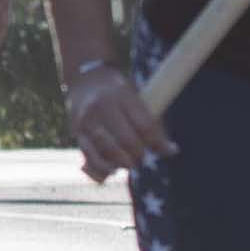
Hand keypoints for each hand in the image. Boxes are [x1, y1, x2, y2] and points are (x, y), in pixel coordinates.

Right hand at [64, 60, 171, 180]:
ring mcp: (87, 121)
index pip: (146, 127)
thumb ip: (151, 124)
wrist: (84, 80)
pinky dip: (102, 169)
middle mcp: (103, 107)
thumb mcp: (135, 98)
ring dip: (123, 163)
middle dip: (140, 155)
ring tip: (128, 162)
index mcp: (122, 96)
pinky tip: (111, 170)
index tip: (165, 150)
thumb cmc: (118, 93)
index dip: (158, 144)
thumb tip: (172, 151)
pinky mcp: (77, 133)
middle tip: (142, 156)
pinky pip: (90, 158)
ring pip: (109, 152)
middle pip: (128, 141)